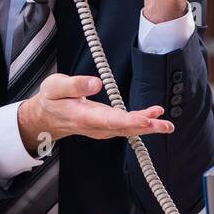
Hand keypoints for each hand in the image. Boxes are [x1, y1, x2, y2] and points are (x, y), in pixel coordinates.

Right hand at [17, 73, 173, 155]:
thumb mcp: (55, 86)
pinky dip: (141, 123)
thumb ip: (75, 85)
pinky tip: (154, 117)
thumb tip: (96, 83)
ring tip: (166, 124)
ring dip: (148, 127)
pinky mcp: (106, 126)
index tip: (143, 120)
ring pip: (127, 130)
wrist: (48, 118)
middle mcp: (94, 126)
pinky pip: (126, 127)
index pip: (107, 120)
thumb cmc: (52, 100)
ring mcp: (101, 128)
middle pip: (122, 128)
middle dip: (144, 127)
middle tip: (164, 125)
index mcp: (81, 116)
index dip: (127, 121)